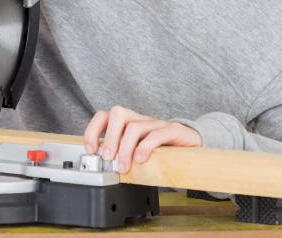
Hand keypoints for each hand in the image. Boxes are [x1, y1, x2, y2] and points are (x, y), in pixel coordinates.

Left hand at [84, 106, 201, 172]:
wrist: (191, 144)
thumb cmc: (160, 149)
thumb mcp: (135, 152)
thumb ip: (120, 155)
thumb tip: (101, 168)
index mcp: (127, 122)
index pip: (104, 115)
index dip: (93, 130)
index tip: (91, 149)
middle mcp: (139, 119)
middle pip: (118, 113)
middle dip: (109, 137)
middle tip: (108, 159)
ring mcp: (156, 123)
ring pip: (135, 126)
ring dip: (125, 148)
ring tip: (125, 166)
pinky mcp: (173, 130)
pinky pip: (157, 133)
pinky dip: (146, 147)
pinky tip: (141, 159)